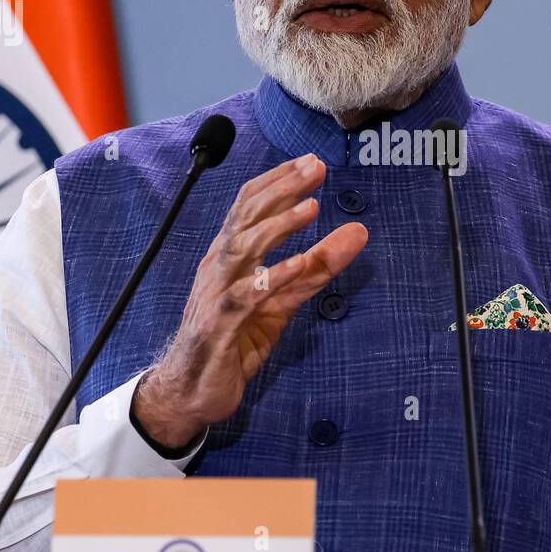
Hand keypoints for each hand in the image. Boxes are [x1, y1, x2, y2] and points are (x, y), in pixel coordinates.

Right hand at [131, 153, 366, 450]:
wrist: (192, 390)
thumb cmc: (235, 338)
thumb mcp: (284, 300)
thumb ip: (318, 267)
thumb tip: (358, 233)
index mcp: (230, 254)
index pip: (250, 205)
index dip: (280, 180)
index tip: (312, 162)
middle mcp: (220, 266)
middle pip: (247, 216)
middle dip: (282, 189)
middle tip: (315, 168)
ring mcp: (216, 293)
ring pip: (243, 248)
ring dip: (277, 225)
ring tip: (311, 208)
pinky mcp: (220, 324)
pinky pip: (246, 296)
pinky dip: (273, 277)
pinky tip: (298, 264)